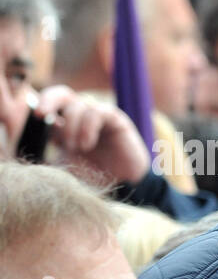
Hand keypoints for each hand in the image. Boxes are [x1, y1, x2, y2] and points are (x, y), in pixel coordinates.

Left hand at [36, 85, 150, 186]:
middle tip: (41, 114)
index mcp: (67, 124)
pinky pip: (97, 112)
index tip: (37, 118)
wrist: (124, 185)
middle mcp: (82, 116)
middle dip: (48, 100)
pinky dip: (87, 127)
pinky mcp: (116, 119)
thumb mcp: (64, 164)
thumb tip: (31, 142)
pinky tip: (87, 144)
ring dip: (71, 126)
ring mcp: (99, 116)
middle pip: (62, 93)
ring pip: (78, 104)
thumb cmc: (95, 176)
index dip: (41, 105)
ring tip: (75, 148)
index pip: (50, 104)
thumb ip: (49, 152)